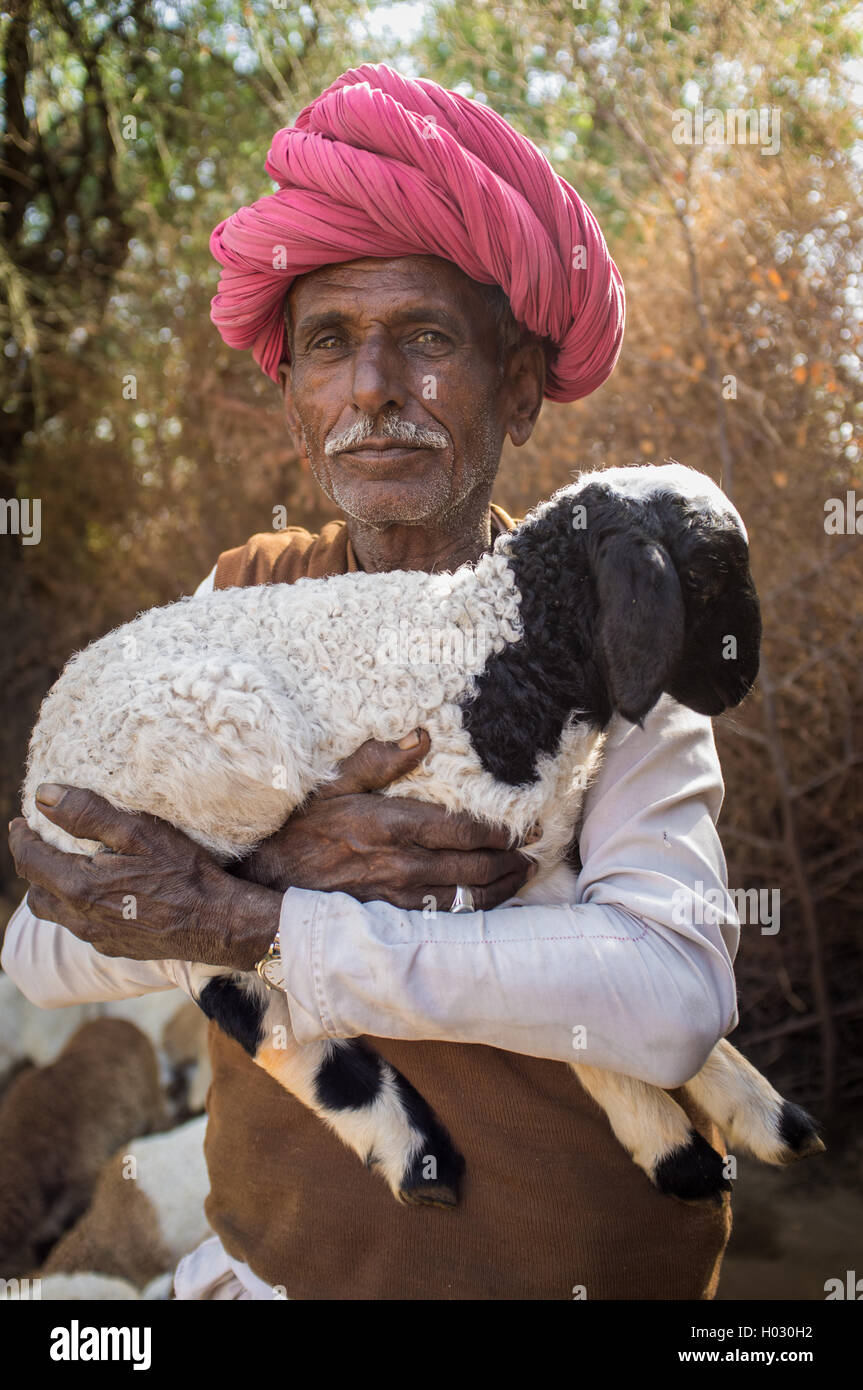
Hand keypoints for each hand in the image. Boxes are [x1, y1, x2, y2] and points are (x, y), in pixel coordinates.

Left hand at [8, 787, 280, 970]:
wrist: (217, 922)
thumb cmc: (183, 873)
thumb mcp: (138, 832)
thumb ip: (86, 813)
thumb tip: (43, 795)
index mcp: (79, 885)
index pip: (29, 860)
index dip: (20, 838)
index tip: (20, 822)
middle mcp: (80, 918)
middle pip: (36, 892)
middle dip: (31, 866)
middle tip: (38, 844)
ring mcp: (98, 937)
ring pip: (56, 914)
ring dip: (52, 889)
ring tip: (63, 868)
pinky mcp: (116, 948)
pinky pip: (82, 927)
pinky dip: (76, 907)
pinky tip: (98, 895)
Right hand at [234, 729, 535, 911]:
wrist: (265, 882)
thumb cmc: (299, 828)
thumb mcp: (332, 784)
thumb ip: (378, 760)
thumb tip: (423, 736)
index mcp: (390, 825)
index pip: (463, 830)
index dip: (501, 830)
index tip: (525, 825)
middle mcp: (400, 864)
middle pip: (474, 866)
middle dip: (511, 860)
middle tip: (536, 852)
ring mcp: (397, 897)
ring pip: (465, 897)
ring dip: (501, 888)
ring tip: (523, 876)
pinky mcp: (390, 921)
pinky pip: (443, 919)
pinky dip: (474, 913)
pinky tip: (489, 905)